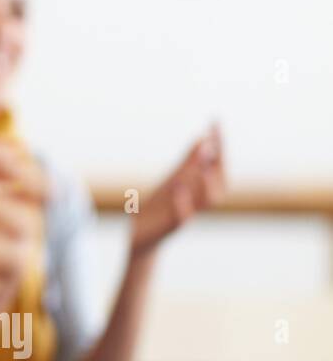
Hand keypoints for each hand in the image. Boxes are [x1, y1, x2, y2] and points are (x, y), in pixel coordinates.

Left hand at [129, 123, 225, 258]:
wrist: (141, 239)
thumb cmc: (160, 209)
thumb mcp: (173, 180)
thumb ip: (188, 162)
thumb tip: (203, 138)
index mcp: (198, 188)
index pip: (216, 164)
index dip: (219, 144)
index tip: (216, 121)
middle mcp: (197, 200)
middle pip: (219, 179)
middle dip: (219, 157)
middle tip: (215, 133)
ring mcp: (186, 213)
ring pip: (207, 200)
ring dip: (207, 180)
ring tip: (204, 161)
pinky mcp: (170, 227)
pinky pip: (182, 218)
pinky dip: (183, 203)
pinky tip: (177, 185)